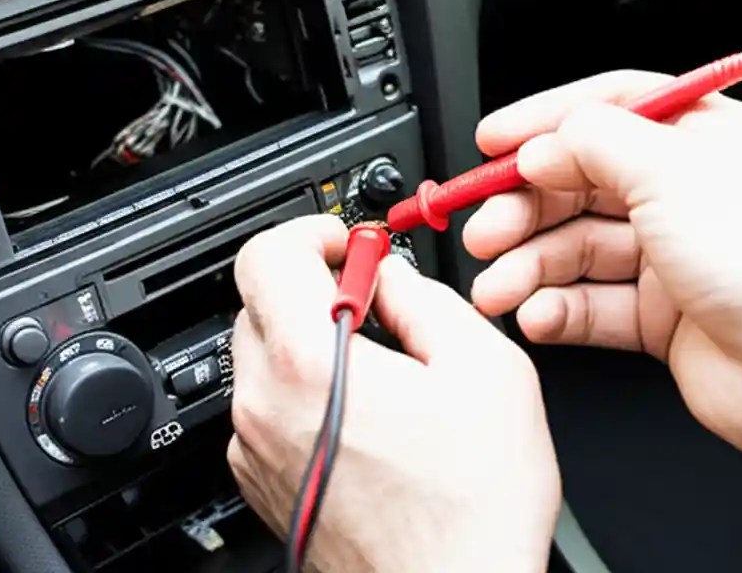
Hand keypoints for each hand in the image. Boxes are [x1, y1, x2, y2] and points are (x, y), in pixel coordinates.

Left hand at [227, 215, 559, 572]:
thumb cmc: (471, 508)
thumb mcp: (485, 368)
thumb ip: (425, 298)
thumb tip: (390, 276)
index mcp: (309, 363)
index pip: (266, 254)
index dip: (312, 232)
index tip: (348, 244)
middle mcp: (265, 405)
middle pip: (260, 302)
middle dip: (318, 289)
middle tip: (379, 305)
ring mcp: (256, 450)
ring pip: (264, 357)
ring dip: (313, 343)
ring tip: (384, 374)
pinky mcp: (263, 483)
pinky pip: (269, 408)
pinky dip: (306, 394)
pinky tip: (369, 419)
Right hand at [465, 71, 741, 456]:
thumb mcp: (673, 174)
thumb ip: (596, 143)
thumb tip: (544, 142)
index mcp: (707, 139)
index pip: (611, 109)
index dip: (545, 121)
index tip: (493, 141)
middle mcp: (688, 193)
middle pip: (581, 182)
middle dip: (525, 206)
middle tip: (484, 228)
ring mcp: (672, 256)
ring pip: (577, 248)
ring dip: (528, 265)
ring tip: (497, 285)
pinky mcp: (659, 315)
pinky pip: (589, 304)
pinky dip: (556, 309)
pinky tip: (537, 316)